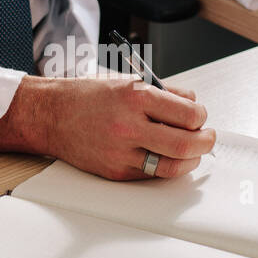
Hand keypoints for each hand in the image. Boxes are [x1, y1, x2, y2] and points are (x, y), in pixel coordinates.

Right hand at [0, 75, 216, 179]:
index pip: (188, 113)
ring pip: (172, 166)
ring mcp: (121, 152)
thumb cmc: (88, 96)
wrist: (50, 115)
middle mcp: (129, 126)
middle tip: (207, 137)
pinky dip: (165, 167)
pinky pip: (152, 174)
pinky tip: (166, 157)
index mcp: (135, 97)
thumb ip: (164, 94)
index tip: (200, 116)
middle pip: (186, 143)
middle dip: (205, 142)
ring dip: (191, 159)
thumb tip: (193, 105)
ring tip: (191, 151)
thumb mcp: (127, 82)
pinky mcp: (116, 171)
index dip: (201, 116)